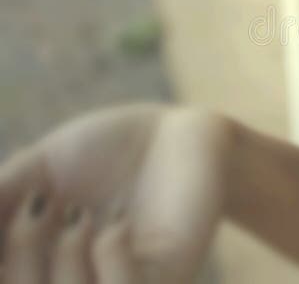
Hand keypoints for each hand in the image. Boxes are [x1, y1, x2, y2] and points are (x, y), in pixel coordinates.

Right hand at [0, 105, 230, 282]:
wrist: (179, 132)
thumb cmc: (107, 148)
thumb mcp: (37, 169)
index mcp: (40, 268)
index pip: (11, 281)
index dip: (7, 263)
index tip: (14, 208)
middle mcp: (79, 283)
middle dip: (21, 259)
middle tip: (38, 205)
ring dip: (62, 265)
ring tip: (78, 216)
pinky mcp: (168, 276)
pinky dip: (110, 263)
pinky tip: (116, 227)